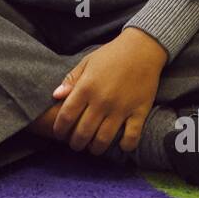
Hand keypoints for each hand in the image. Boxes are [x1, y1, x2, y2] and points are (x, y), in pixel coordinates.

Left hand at [50, 29, 167, 154]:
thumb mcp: (87, 62)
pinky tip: (121, 145)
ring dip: (96, 148)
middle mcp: (101, 100)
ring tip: (93, 148)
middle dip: (76, 143)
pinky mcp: (139, 111)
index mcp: (86, 87)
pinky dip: (126, 145)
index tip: (59, 134)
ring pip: (104, 138)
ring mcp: (121, 108)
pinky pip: (132, 136)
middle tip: (76, 145)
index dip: (60, 129)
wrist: (142, 48)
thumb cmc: (111, 54)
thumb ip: (71, 80)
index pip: (66, 116)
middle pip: (83, 132)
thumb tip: (55, 96)